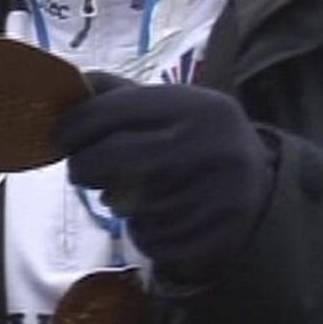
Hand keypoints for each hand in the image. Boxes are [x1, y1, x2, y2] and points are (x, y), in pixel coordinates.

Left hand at [55, 73, 274, 282]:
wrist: (262, 186)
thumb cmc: (201, 140)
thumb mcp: (176, 106)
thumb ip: (124, 96)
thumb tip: (73, 84)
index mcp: (196, 106)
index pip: (113, 111)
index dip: (75, 126)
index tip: (60, 138)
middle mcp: (207, 146)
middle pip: (112, 158)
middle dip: (84, 166)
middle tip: (81, 170)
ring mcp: (213, 195)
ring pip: (128, 205)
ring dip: (118, 203)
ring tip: (137, 192)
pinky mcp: (213, 237)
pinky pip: (150, 240)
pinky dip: (144, 233)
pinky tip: (161, 218)